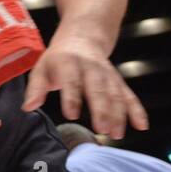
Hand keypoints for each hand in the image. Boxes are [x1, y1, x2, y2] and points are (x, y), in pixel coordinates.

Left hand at [22, 33, 148, 138]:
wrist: (83, 37)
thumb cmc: (58, 59)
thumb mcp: (41, 68)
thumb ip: (35, 88)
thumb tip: (28, 107)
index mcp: (69, 64)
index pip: (71, 81)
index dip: (72, 98)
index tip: (71, 115)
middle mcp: (92, 68)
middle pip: (98, 89)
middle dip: (101, 109)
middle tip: (101, 129)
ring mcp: (108, 74)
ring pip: (116, 94)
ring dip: (119, 114)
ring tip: (117, 133)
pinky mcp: (118, 81)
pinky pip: (129, 95)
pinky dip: (137, 110)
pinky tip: (141, 125)